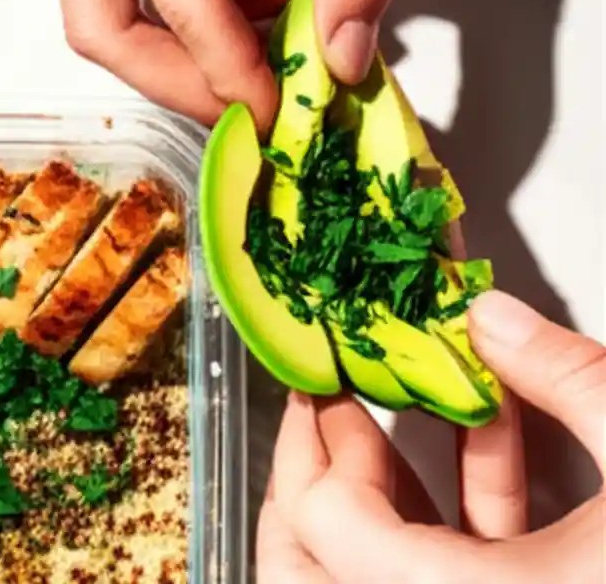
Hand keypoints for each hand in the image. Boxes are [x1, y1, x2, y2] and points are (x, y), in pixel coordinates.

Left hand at [257, 290, 605, 583]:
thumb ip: (570, 381)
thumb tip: (493, 319)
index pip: (324, 515)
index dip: (320, 434)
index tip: (326, 383)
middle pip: (307, 566)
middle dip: (307, 481)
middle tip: (321, 415)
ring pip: (369, 572)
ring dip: (380, 494)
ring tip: (395, 419)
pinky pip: (444, 576)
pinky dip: (451, 519)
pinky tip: (488, 446)